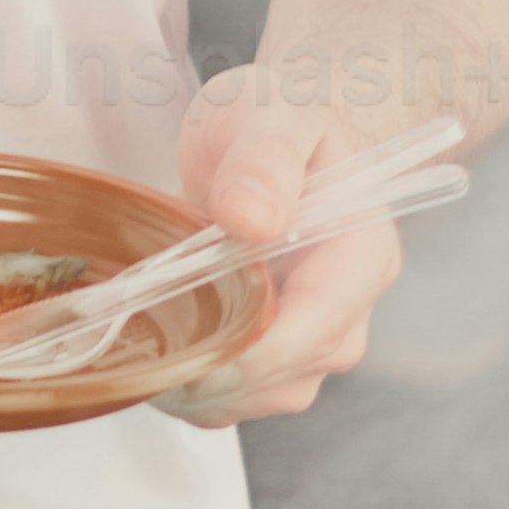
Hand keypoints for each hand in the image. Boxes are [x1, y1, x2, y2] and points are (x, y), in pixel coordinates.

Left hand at [152, 68, 411, 423]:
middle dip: (217, 372)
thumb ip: (265, 158)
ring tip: (147, 344)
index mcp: (363, 252)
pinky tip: (160, 352)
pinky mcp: (277, 355)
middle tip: (145, 346)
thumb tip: (251, 218)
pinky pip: (237, 397)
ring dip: (200, 386)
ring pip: (261, 397)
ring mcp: (314, 339)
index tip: (197, 353)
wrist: (271, 138)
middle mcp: (348, 308)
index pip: (319, 325)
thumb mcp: (273, 111)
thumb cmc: (281, 118)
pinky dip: (193, 387)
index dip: (258, 352)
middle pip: (290, 373)